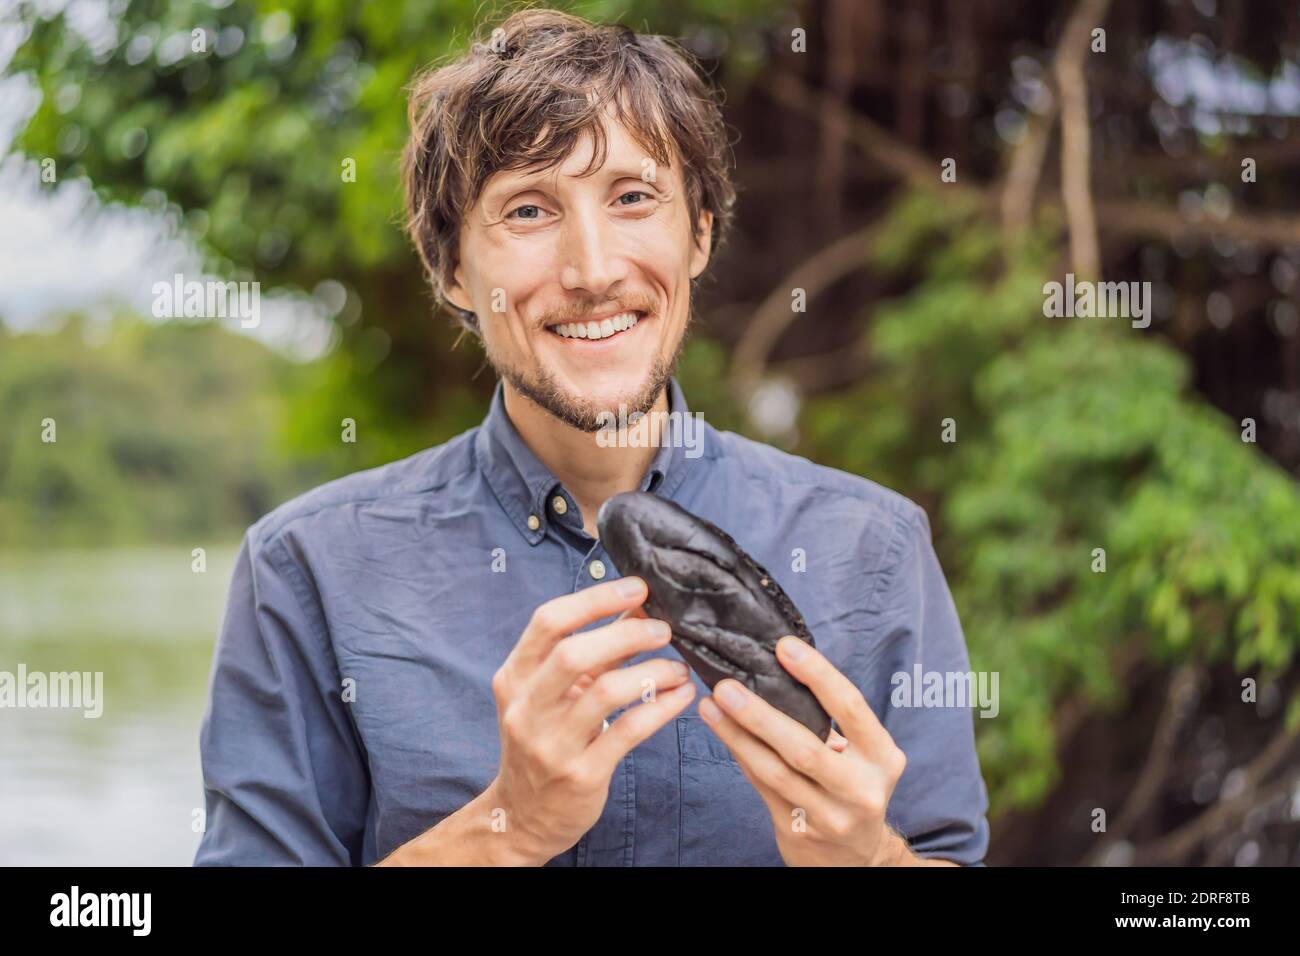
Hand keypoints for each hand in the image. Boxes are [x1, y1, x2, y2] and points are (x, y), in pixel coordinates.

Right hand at [487, 577, 695, 863]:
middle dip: (626, 633)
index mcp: (515, 678)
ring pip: (607, 692)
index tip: (637, 588)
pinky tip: (681, 695)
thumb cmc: (544, 740)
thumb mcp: (550, 694)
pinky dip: (662, 707)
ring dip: (652, 671)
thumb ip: (588, 652)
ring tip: (677, 666)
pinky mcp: (582, 774)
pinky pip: (629, 730)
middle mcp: (527, 708)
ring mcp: (552, 744)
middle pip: (574, 653)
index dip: (595, 599)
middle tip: (662, 628)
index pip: (548, 622)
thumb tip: (636, 608)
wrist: (524, 815)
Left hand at [698, 636, 916, 866]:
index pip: (851, 707)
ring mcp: (830, 815)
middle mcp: (861, 789)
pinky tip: (723, 732)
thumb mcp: (863, 755)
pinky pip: (763, 786)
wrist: (856, 857)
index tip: (784, 647)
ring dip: (738, 736)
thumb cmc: (853, 786)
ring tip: (711, 706)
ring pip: (775, 772)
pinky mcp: (799, 831)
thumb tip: (777, 671)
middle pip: (805, 747)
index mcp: (883, 757)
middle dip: (761, 715)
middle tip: (726, 686)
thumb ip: (831, 722)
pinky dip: (741, 756)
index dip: (818, 675)